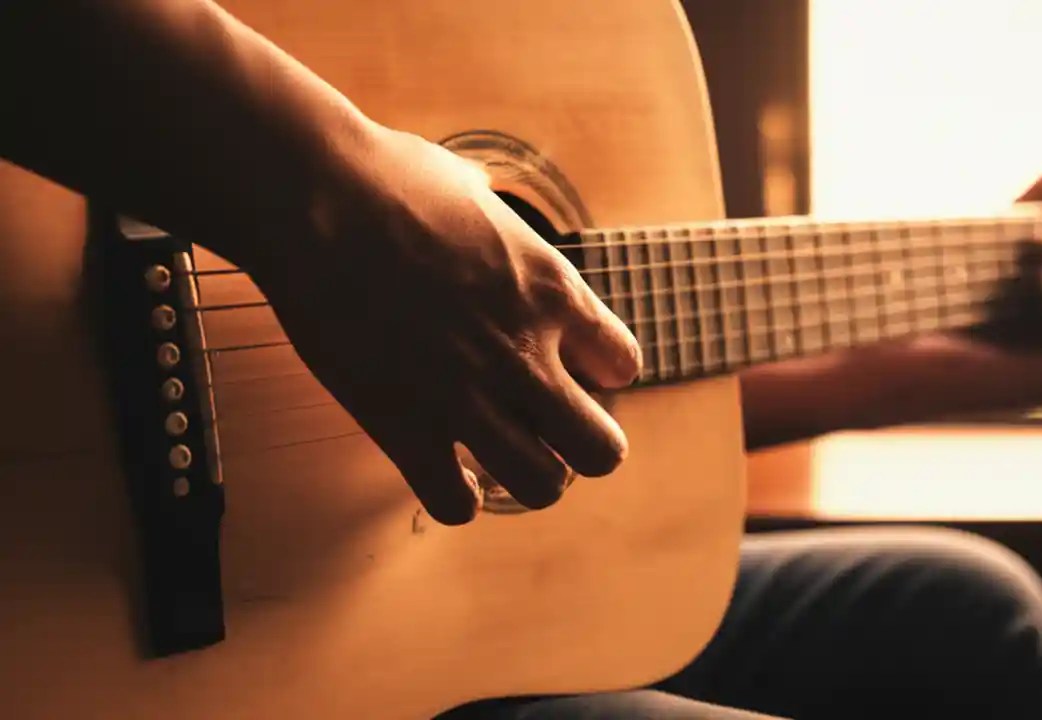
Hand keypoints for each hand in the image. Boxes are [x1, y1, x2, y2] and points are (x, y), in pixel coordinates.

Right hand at [246, 126, 640, 524]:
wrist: (314, 196)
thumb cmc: (388, 178)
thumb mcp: (474, 187)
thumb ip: (495, 216)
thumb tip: (479, 195)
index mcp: (553, 291)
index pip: (624, 365)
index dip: (601, 373)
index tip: (569, 366)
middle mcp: (525, 354)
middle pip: (604, 450)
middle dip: (584, 447)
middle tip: (551, 430)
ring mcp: (467, 397)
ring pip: (543, 487)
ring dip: (531, 478)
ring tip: (505, 457)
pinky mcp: (404, 426)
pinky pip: (454, 503)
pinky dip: (457, 498)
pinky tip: (448, 475)